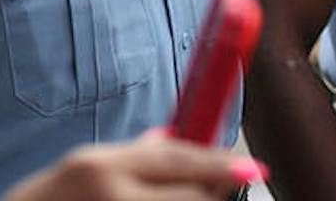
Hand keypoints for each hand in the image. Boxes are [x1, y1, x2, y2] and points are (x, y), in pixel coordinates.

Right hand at [2, 131, 260, 200]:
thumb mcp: (81, 169)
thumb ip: (129, 156)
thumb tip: (173, 141)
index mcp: (101, 167)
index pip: (176, 159)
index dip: (220, 163)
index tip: (254, 166)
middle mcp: (114, 198)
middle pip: (192, 197)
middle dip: (210, 192)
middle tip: (214, 189)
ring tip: (159, 200)